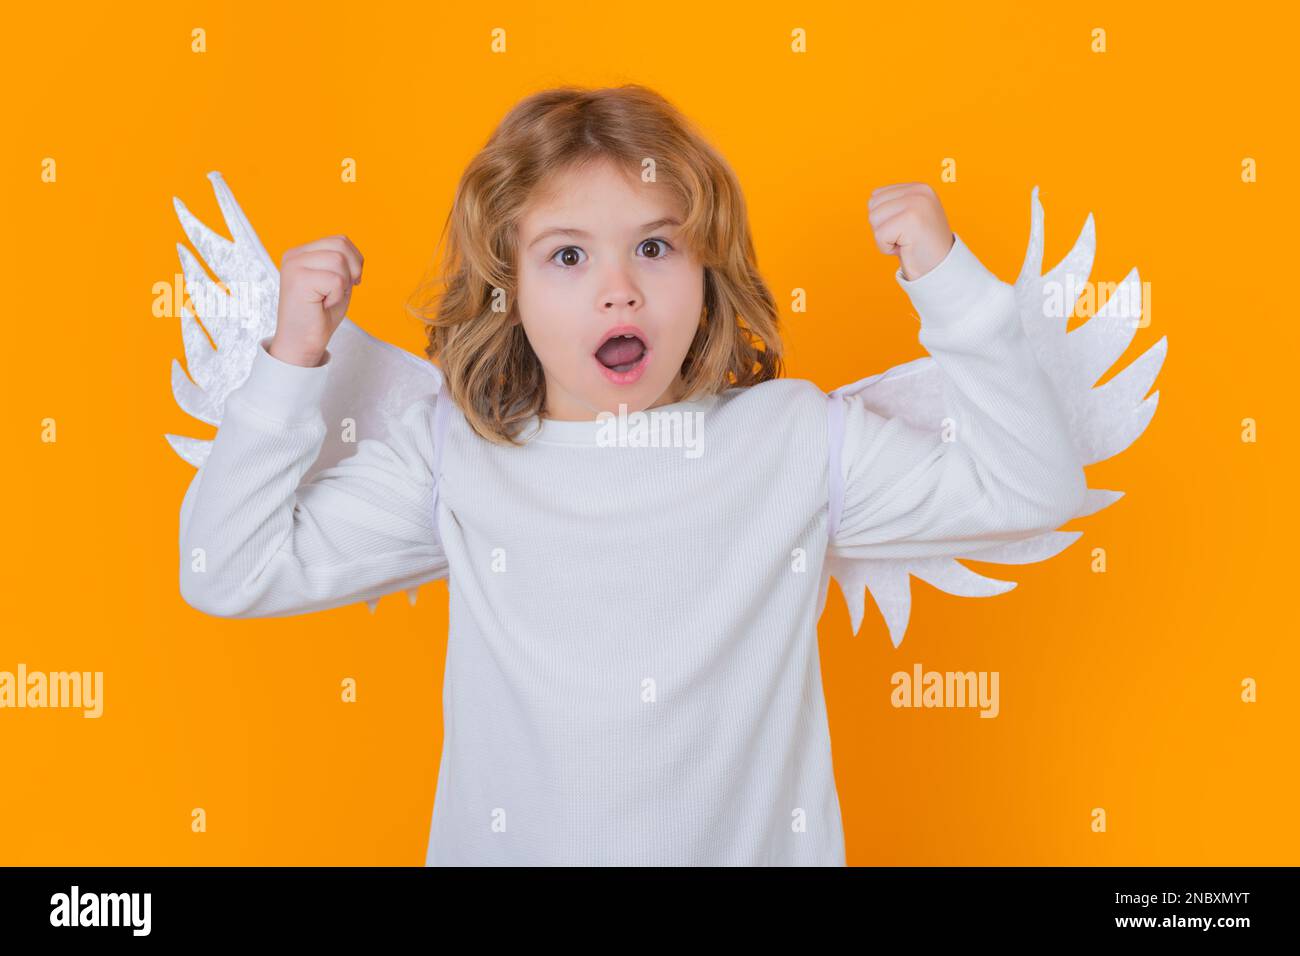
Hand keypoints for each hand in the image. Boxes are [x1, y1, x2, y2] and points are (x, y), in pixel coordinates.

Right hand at [269, 235, 364, 366]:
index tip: (349, 282)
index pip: (340, 240)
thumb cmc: (319, 317)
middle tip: (339, 292)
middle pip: (341, 245)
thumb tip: (355, 253)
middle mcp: (294, 255)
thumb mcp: (335, 282)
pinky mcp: (299, 279)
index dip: (355, 261)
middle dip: (353, 270)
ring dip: (342, 285)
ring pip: (339, 260)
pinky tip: (323, 305)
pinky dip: (337, 296)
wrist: (301, 344)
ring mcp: (294, 265)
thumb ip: (342, 263)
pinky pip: (336, 279)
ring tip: (327, 298)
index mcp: (301, 253)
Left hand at [867, 183, 953, 281]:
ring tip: (905, 242)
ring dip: (884, 238)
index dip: (883, 220)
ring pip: (874, 219)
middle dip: (882, 228)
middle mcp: (919, 191)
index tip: (904, 230)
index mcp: (919, 188)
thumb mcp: (909, 217)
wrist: (940, 270)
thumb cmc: (920, 247)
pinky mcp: (911, 219)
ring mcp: (917, 203)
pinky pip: (879, 235)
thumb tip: (872, 198)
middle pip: (872, 206)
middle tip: (904, 238)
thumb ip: (894, 204)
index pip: (876, 196)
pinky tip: (905, 249)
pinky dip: (887, 248)